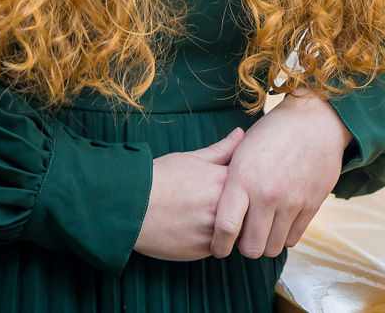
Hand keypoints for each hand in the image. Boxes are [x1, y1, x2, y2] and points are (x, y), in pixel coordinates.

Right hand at [134, 127, 244, 260]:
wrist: (129, 206)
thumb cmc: (159, 178)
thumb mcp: (192, 158)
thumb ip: (222, 150)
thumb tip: (242, 133)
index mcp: (224, 182)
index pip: (254, 184)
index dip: (249, 185)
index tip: (243, 184)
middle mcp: (223, 208)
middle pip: (249, 212)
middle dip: (245, 209)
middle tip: (229, 204)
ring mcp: (214, 231)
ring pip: (236, 233)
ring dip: (231, 227)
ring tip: (209, 217)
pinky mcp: (202, 250)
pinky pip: (218, 247)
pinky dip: (213, 239)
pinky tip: (197, 228)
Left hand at [210, 91, 350, 258]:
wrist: (313, 120)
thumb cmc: (272, 133)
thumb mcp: (241, 151)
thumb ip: (227, 183)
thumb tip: (213, 211)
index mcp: (243, 178)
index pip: (226, 228)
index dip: (219, 245)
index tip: (218, 247)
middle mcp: (267, 193)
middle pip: (251, 247)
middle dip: (243, 247)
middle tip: (242, 238)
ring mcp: (292, 201)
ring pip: (273, 248)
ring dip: (265, 243)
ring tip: (261, 230)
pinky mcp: (312, 205)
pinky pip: (293, 238)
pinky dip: (284, 236)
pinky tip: (279, 223)